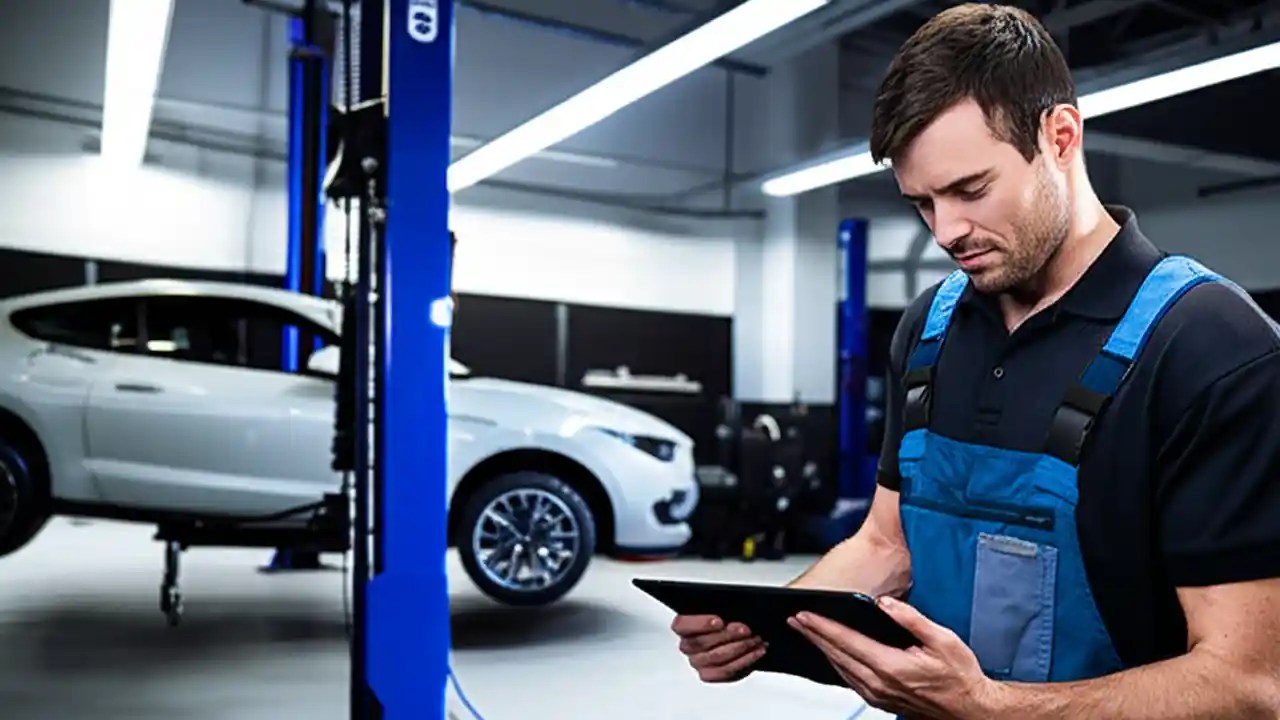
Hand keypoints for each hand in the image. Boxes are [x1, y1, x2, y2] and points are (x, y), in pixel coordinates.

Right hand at [671, 614, 767, 682]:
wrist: (732, 638)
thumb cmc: (724, 621)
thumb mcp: (721, 609)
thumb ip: (722, 610)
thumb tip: (732, 615)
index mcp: (683, 625)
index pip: (682, 625)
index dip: (700, 624)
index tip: (719, 621)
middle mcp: (687, 645)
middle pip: (703, 642)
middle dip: (728, 635)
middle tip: (746, 630)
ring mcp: (697, 662)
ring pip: (717, 657)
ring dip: (740, 648)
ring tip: (755, 640)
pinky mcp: (709, 675)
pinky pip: (726, 672)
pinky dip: (744, 661)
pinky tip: (755, 652)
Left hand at [788, 596, 999, 718]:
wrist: (969, 710)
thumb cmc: (959, 677)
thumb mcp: (943, 640)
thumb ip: (911, 619)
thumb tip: (885, 603)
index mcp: (891, 666)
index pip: (846, 641)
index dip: (822, 627)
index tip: (804, 615)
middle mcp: (879, 683)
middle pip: (836, 655)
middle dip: (814, 635)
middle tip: (795, 619)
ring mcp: (878, 694)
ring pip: (840, 669)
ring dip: (822, 649)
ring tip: (808, 632)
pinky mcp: (880, 699)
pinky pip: (849, 680)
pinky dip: (836, 663)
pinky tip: (832, 654)